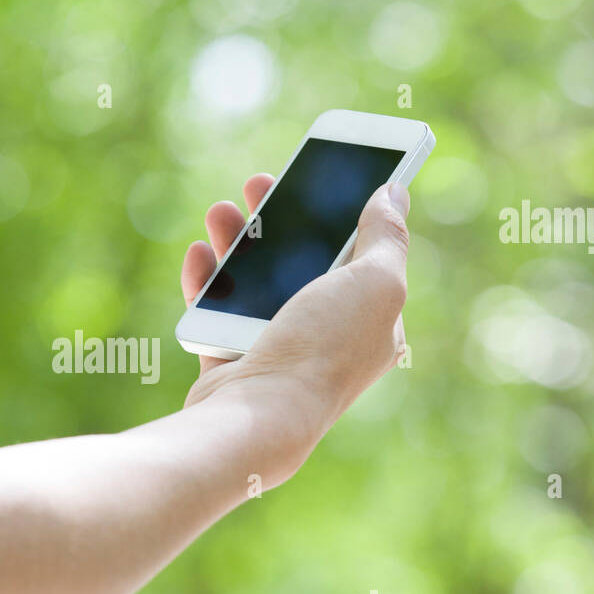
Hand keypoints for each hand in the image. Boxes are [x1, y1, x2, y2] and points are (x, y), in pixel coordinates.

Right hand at [180, 175, 411, 486]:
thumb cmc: (322, 351)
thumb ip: (387, 236)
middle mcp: (328, 338)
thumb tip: (395, 195)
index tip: (324, 175)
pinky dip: (206, 281)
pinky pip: (217, 312)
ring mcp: (278, 351)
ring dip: (237, 241)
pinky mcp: (232, 362)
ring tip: (221, 210)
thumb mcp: (375, 282)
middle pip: (304, 262)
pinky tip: (199, 253)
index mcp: (372, 323)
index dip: (344, 211)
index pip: (362, 257)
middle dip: (283, 218)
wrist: (258, 419)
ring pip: (256, 282)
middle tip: (262, 182)